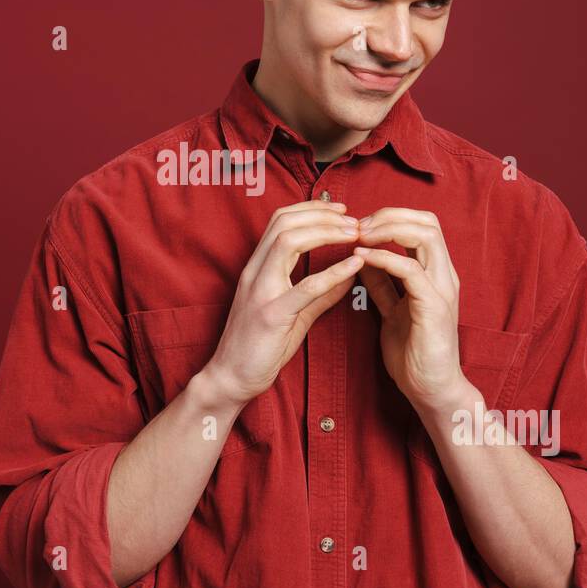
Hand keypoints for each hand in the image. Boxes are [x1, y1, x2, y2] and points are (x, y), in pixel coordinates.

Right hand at [206, 200, 365, 406]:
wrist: (231, 378)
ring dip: (326, 232)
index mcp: (257, 268)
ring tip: (353, 234)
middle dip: (322, 214)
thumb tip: (350, 275)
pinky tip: (355, 266)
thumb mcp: (294, 314)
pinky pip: (305, 287)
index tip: (340, 210)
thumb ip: (321, 294)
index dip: (311, 209)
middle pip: (285, 222)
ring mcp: (260, 291)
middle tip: (353, 219)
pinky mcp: (271, 315)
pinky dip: (333, 272)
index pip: (280, 220)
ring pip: (290, 241)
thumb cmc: (260, 347)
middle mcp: (255, 272)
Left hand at [354, 207, 471, 414]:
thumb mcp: (392, 310)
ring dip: (388, 229)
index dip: (391, 216)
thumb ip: (382, 284)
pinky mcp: (434, 307)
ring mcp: (443, 289)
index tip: (359, 226)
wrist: (432, 390)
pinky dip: (384, 258)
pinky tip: (361, 259)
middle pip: (428, 220)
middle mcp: (444, 275)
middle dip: (390, 215)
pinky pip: (410, 270)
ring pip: (425, 235)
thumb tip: (362, 258)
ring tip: (359, 236)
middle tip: (357, 225)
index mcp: (436, 273)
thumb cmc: (413, 353)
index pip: (422, 223)